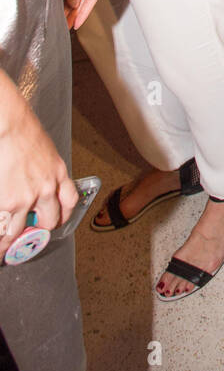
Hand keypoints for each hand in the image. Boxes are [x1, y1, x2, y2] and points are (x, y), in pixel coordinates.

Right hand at [0, 78, 77, 256]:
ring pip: (20, 230)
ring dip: (11, 239)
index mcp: (58, 172)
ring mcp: (26, 199)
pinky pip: (4, 226)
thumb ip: (42, 168)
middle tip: (27, 233)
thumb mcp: (42, 149)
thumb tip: (32, 178)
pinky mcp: (8, 203)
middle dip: (38, 229)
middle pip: (50, 221)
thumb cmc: (21, 129)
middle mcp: (47, 189)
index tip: (55, 220)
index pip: (70, 201)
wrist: (8, 124)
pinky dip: (0, 236)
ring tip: (4, 246)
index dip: (62, 214)